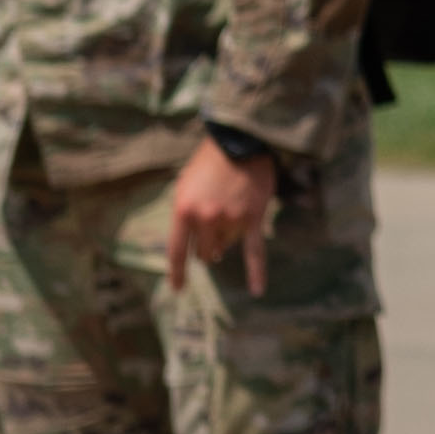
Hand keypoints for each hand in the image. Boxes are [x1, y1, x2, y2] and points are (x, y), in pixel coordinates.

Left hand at [163, 130, 280, 294]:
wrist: (240, 142)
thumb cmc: (208, 164)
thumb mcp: (184, 187)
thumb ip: (185, 217)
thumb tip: (199, 247)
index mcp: (184, 210)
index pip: (177, 251)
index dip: (177, 273)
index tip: (178, 288)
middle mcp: (206, 219)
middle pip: (205, 252)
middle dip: (207, 246)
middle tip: (213, 225)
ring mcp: (230, 220)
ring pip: (226, 247)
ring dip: (226, 238)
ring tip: (230, 211)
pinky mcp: (252, 219)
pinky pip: (255, 252)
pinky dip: (256, 273)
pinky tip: (257, 291)